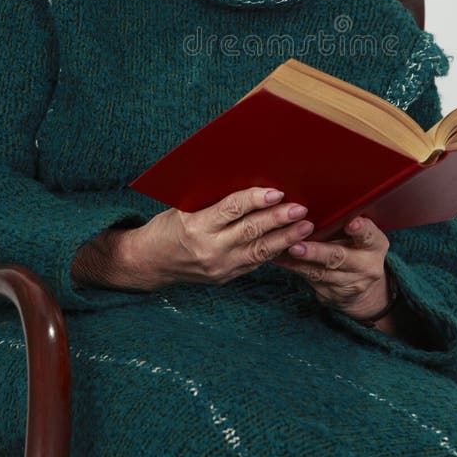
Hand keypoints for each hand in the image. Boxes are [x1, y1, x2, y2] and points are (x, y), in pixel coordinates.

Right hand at [72, 187, 313, 290]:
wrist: (150, 263)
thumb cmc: (168, 227)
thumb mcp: (183, 207)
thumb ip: (213, 198)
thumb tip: (248, 178)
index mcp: (195, 226)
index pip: (231, 209)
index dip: (255, 199)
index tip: (276, 191)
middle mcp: (209, 248)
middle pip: (250, 231)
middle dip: (279, 219)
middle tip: (301, 208)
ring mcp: (219, 267)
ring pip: (259, 251)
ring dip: (285, 238)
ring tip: (306, 227)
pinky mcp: (226, 278)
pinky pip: (255, 264)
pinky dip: (275, 252)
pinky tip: (291, 243)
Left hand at [273, 216, 391, 321]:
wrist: (365, 289)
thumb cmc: (359, 248)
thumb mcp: (363, 235)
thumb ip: (348, 221)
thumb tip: (321, 199)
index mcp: (375, 245)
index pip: (369, 235)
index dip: (361, 230)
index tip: (351, 223)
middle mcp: (365, 266)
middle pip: (339, 258)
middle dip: (316, 252)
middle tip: (297, 245)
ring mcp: (348, 284)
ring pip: (320, 272)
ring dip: (298, 262)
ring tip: (281, 251)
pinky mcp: (330, 294)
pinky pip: (309, 280)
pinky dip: (293, 268)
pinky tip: (279, 259)